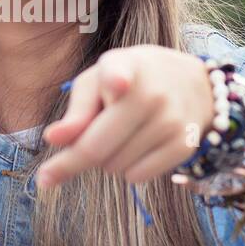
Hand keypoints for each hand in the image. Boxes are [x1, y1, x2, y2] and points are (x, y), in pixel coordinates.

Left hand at [34, 45, 215, 189]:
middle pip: (95, 148)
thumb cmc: (129, 82)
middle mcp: (152, 93)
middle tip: (67, 155)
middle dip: (73, 158)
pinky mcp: (184, 145)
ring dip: (107, 160)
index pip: (119, 73)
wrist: (192, 83)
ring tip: (122, 134)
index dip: (117, 79)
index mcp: (123, 67)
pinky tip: (139, 146)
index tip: (117, 83)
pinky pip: (137, 177)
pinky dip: (128, 170)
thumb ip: (75, 111)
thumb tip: (52, 139)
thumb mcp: (97, 82)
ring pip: (114, 167)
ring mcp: (170, 121)